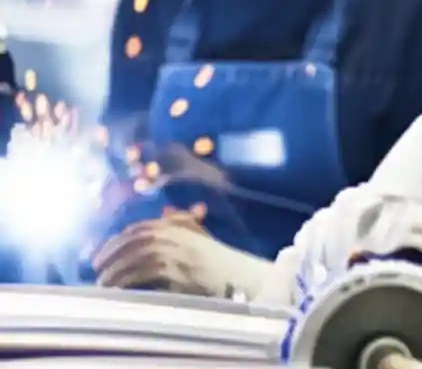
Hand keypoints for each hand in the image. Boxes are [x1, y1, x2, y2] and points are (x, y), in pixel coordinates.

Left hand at [93, 209, 269, 297]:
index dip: (115, 241)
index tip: (101, 254)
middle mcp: (177, 238)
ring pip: (136, 259)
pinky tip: (118, 291)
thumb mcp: (203, 237)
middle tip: (96, 268)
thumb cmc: (221, 262)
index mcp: (179, 228)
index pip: (139, 229)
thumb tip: (166, 212)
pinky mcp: (179, 276)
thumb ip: (185, 223)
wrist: (243, 279)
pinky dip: (127, 282)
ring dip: (115, 271)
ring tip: (103, 283)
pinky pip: (145, 278)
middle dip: (110, 254)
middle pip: (134, 242)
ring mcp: (178, 257)